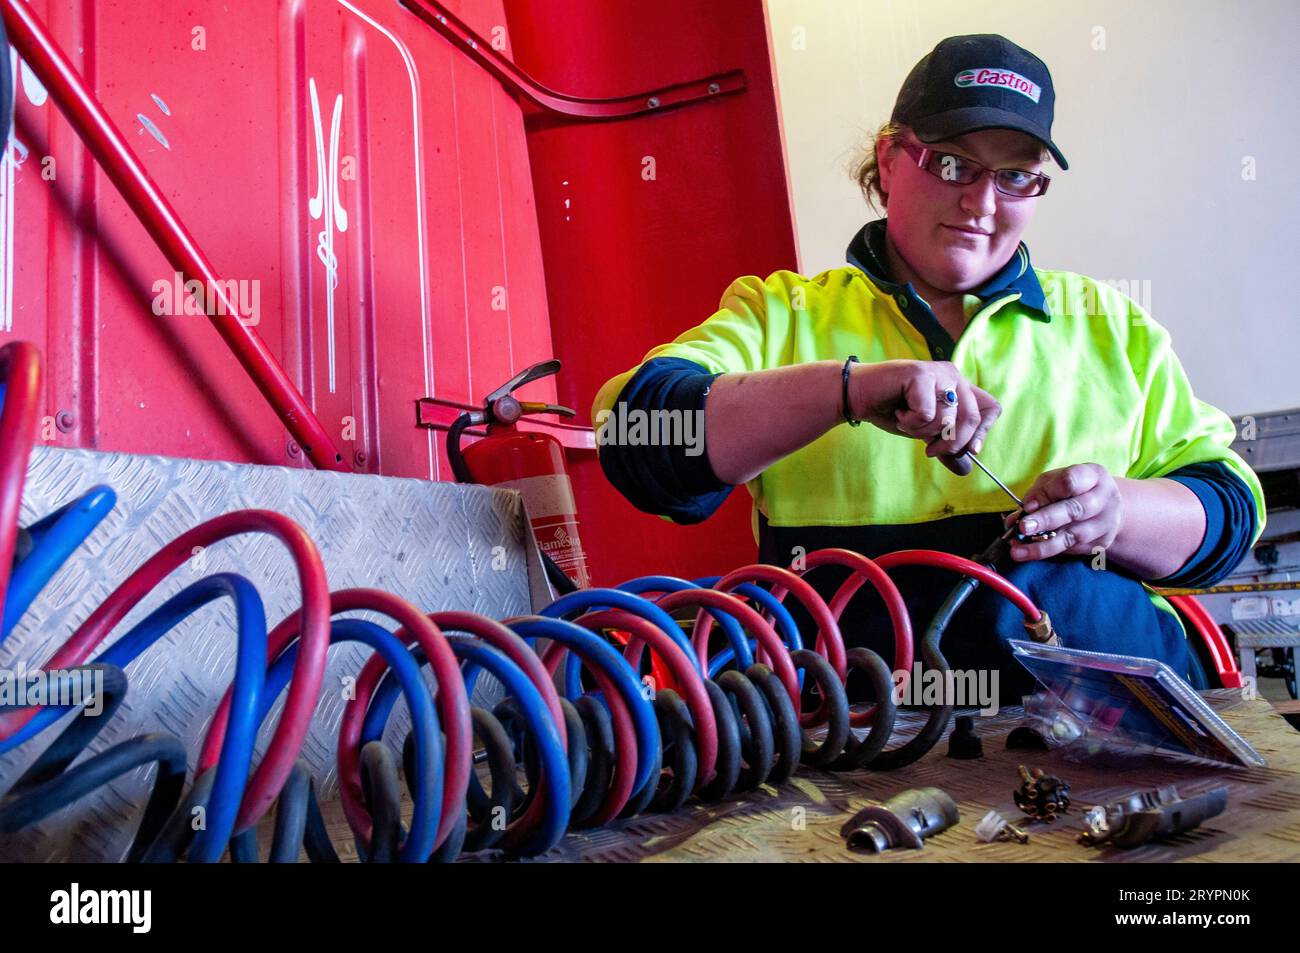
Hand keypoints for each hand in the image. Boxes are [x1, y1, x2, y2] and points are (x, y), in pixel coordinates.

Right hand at [849, 360, 1001, 474]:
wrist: (858, 397)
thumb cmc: (892, 411)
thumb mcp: (925, 433)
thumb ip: (946, 447)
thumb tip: (966, 469)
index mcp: (960, 387)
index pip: (991, 408)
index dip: (983, 432)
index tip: (970, 451)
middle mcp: (953, 376)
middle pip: (972, 418)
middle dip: (952, 443)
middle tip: (930, 450)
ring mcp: (938, 372)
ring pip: (947, 419)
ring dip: (922, 431)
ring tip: (907, 421)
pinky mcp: (920, 373)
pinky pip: (926, 414)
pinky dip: (910, 422)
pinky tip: (899, 412)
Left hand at [1008, 463, 1123, 560]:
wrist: (1106, 508)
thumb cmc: (1074, 490)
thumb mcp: (1055, 481)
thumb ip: (1038, 494)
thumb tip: (1020, 514)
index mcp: (1093, 475)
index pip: (1071, 481)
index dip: (1047, 493)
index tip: (1028, 506)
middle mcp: (1105, 498)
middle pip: (1074, 510)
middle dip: (1046, 520)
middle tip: (1023, 528)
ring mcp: (1106, 522)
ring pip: (1073, 536)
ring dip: (1043, 545)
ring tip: (1019, 551)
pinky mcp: (1102, 542)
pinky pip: (1072, 549)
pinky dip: (1048, 551)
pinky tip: (1029, 553)